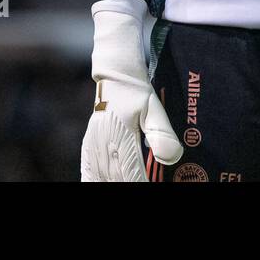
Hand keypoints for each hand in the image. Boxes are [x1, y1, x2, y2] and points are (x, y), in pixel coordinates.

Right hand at [81, 0, 181, 181]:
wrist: (114, 71)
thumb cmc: (136, 90)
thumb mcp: (153, 108)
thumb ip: (161, 133)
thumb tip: (173, 157)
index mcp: (121, 136)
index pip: (132, 173)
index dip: (140, 183)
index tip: (151, 187)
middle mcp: (104, 142)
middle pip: (115, 177)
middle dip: (126, 185)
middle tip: (141, 186)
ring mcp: (94, 143)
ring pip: (100, 175)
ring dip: (109, 183)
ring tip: (118, 188)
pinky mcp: (89, 142)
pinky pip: (87, 168)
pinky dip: (91, 178)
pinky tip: (95, 183)